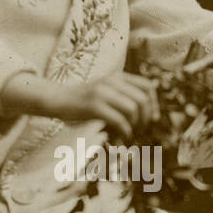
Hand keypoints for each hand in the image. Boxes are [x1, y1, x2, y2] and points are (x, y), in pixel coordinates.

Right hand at [0, 70, 158, 139]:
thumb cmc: (83, 99)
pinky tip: (122, 135)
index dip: (154, 103)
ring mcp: (103, 93)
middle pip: (143, 99)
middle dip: (146, 117)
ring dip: (135, 125)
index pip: (148, 86)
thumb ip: (123, 94)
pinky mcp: (95, 106)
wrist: (58, 98)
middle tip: (140, 129)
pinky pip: (119, 120)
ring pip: (133, 109)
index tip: (152, 118)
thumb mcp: (105, 90)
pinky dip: (125, 130)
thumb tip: (147, 110)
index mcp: (118, 77)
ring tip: (130, 132)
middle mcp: (112, 82)